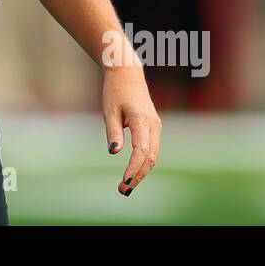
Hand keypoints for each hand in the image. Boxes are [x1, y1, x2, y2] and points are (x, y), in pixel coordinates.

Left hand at [102, 65, 160, 196]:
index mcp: (142, 120)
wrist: (127, 74)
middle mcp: (153, 125)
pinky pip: (151, 149)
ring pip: (153, 155)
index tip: (124, 182)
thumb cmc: (115, 91)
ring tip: (126, 186)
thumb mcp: (109, 110)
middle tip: (122, 191)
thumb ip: (113, 131)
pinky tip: (133, 172)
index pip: (141, 151)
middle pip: (150, 158)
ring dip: (141, 172)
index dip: (133, 169)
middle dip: (138, 176)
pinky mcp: (153, 127)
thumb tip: (114, 153)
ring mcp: (156, 126)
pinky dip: (144, 163)